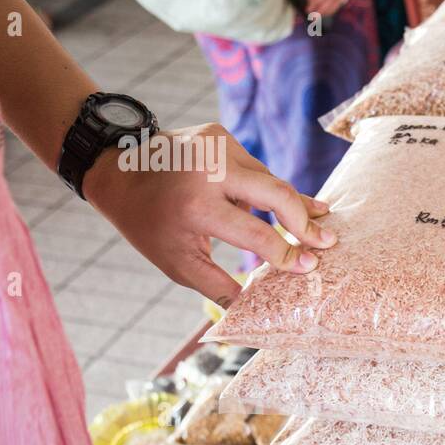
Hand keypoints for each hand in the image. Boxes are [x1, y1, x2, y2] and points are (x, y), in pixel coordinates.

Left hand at [83, 124, 336, 307]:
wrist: (116, 169)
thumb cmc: (149, 224)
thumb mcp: (177, 262)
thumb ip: (218, 285)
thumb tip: (256, 309)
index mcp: (197, 206)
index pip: (257, 234)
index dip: (287, 254)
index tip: (310, 267)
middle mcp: (210, 170)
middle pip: (277, 194)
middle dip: (305, 221)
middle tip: (328, 240)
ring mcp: (217, 146)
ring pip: (270, 180)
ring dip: (291, 205)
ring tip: (319, 220)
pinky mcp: (220, 135)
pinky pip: (256, 169)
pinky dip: (267, 189)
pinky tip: (286, 205)